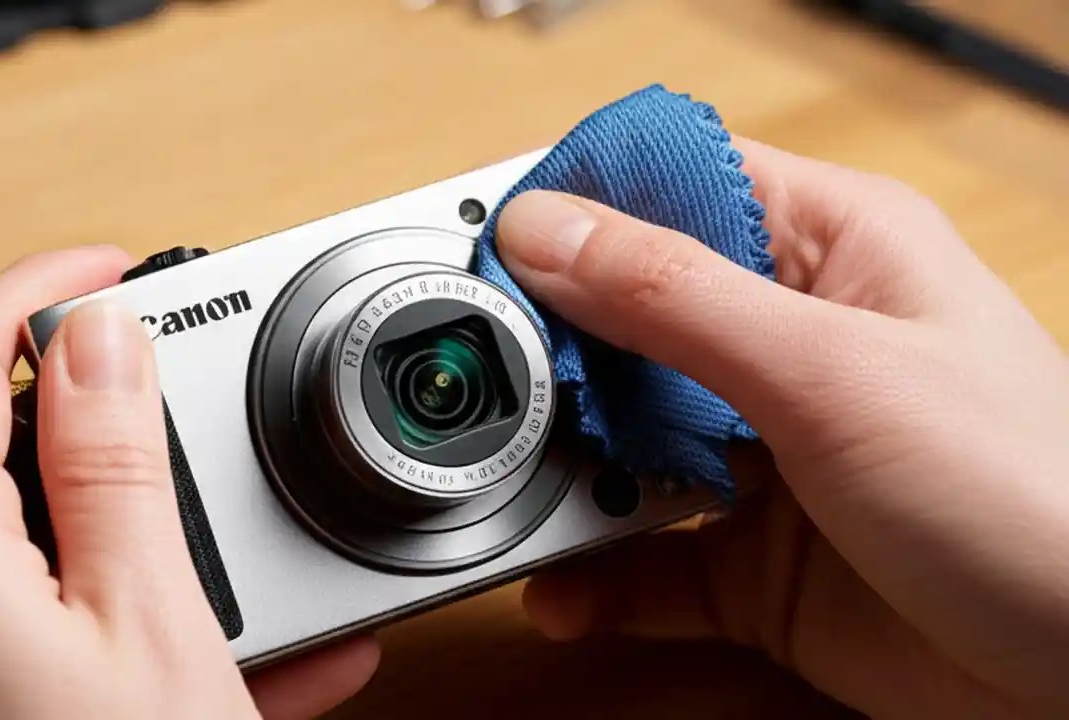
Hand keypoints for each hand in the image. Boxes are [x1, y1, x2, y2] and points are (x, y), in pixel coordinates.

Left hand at [0, 247, 378, 718]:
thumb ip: (111, 464)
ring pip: (20, 543)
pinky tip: (225, 650)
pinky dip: (117, 609)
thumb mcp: (149, 625)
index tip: (111, 267)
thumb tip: (97, 338)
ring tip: (237, 560)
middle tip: (185, 404)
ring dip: (129, 529)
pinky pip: (29, 624)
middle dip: (96, 416)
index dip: (35, 290)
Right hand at [495, 140, 1068, 718]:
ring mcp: (767, 454)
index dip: (580, 208)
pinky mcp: (753, 556)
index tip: (488, 245)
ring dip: (566, 471)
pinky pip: (645, 555)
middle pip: (630, 321)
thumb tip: (547, 231)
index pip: (677, 189)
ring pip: (625, 441)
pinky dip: (596, 574)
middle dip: (555, 356)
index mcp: (830, 252)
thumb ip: (674, 299)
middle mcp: (790, 345)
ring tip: (516, 495)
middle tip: (487, 383)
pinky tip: (561, 590)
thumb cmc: (1029, 495)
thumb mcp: (830, 372)